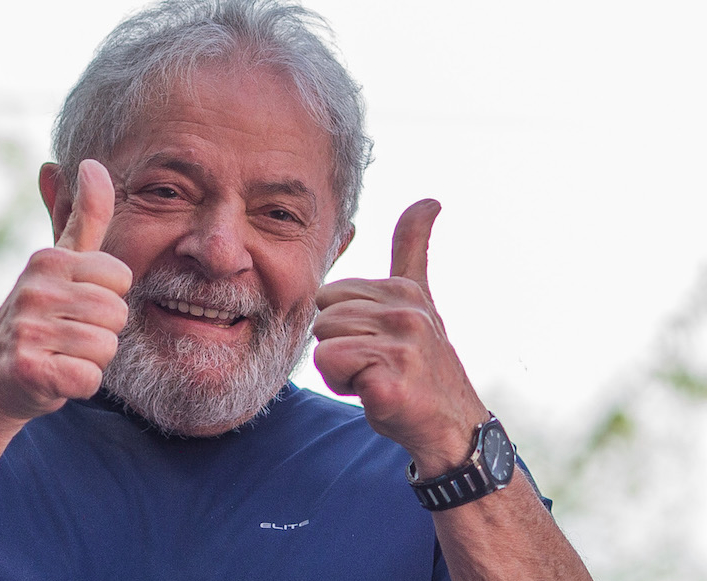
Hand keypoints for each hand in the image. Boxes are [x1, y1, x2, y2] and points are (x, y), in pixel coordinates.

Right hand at [0, 159, 130, 425]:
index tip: (74, 307)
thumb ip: (83, 217)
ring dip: (89, 360)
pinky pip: (89, 379)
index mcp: (47, 259)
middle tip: (66, 338)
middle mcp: (33, 289)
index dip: (105, 299)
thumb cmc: (36, 322)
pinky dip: (77, 386)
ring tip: (59, 356)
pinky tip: (53, 380)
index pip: (120, 278)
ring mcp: (28, 329)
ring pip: (106, 348)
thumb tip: (93, 163)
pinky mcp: (28, 369)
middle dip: (101, 333)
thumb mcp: (59, 266)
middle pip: (117, 314)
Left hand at [312, 199, 488, 477]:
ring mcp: (402, 346)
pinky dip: (344, 386)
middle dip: (340, 347)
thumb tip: (429, 199)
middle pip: (322, 317)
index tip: (378, 341)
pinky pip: (330, 364)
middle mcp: (407, 312)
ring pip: (323, 341)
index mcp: (405, 290)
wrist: (450, 429)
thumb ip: (413, 248)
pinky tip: (376, 394)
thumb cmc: (423, 365)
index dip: (344, 324)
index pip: (330, 295)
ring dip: (341, 369)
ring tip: (377, 378)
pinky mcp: (391, 379)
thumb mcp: (418, 300)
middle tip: (377, 365)